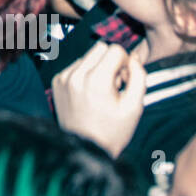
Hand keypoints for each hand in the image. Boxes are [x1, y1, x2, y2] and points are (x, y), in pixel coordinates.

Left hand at [51, 41, 145, 157]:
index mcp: (97, 80)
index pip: (115, 49)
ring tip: (100, 92)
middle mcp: (77, 75)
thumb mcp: (134, 107)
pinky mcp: (56, 81)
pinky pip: (75, 66)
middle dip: (111, 62)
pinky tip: (88, 94)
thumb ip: (139, 77)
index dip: (125, 63)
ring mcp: (64, 77)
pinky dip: (84, 75)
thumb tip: (133, 57)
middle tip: (114, 85)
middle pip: (100, 48)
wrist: (85, 148)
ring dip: (97, 68)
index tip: (124, 81)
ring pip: (87, 56)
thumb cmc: (112, 131)